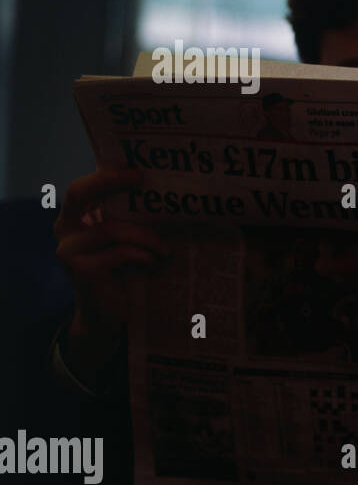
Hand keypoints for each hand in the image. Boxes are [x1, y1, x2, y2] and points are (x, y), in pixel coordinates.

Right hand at [53, 168, 168, 370]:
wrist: (109, 314)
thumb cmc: (121, 271)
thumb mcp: (123, 240)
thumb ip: (127, 218)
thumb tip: (160, 192)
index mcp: (73, 218)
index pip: (81, 188)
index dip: (105, 175)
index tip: (135, 170)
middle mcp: (64, 230)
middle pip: (79, 194)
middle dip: (109, 182)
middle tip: (141, 181)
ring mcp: (69, 250)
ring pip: (112, 229)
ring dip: (146, 236)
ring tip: (165, 248)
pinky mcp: (82, 269)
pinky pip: (119, 252)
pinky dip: (142, 255)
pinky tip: (154, 262)